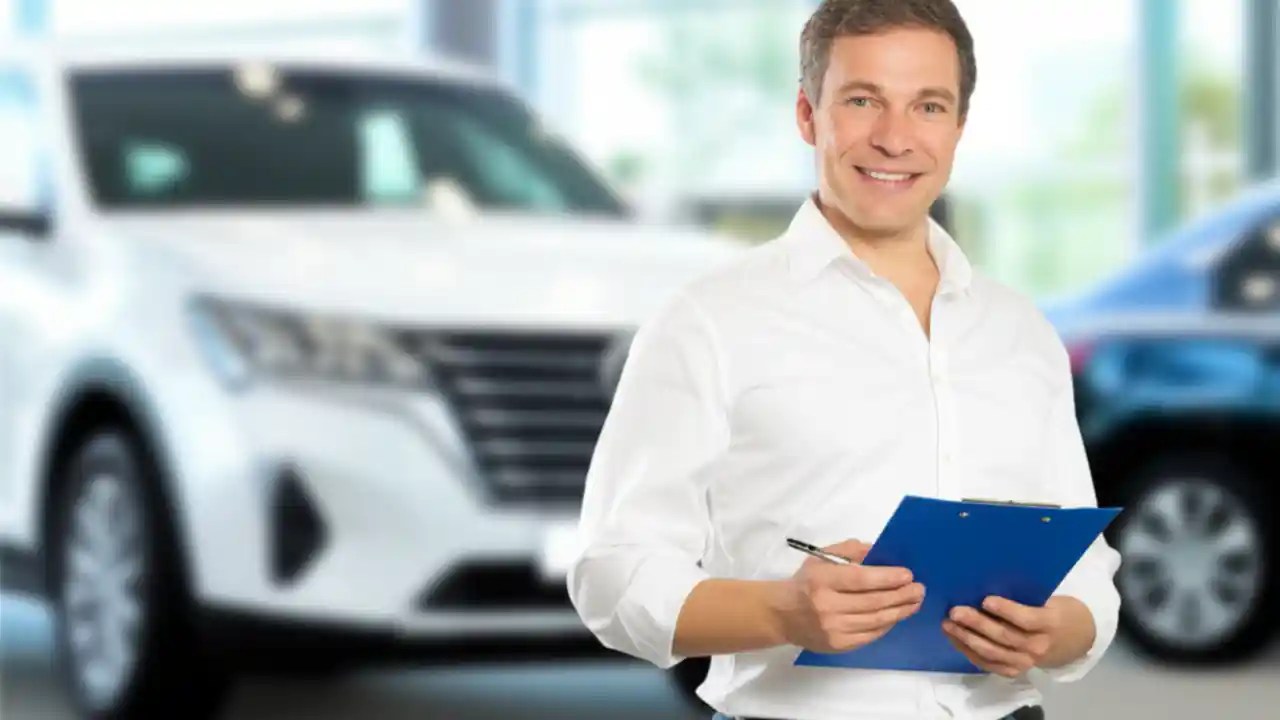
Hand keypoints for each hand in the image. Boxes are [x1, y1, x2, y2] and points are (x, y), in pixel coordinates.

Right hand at [773, 539, 924, 653]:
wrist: (782, 615)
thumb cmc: (805, 582)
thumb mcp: (820, 559)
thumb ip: (848, 552)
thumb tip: (878, 552)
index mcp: (821, 581)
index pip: (860, 579)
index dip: (887, 577)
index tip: (907, 575)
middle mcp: (827, 607)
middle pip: (873, 602)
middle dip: (901, 595)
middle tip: (919, 589)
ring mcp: (833, 629)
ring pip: (876, 620)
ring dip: (900, 611)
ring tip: (914, 602)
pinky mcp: (838, 645)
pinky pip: (870, 635)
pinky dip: (887, 624)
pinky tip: (897, 615)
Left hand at [942, 595, 1065, 677]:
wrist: (1077, 641)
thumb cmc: (1058, 611)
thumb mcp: (1052, 600)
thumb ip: (1026, 597)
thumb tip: (989, 583)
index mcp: (1050, 624)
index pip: (1026, 619)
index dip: (1006, 610)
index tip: (985, 600)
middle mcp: (1038, 647)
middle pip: (1004, 636)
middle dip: (976, 624)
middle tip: (955, 611)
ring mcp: (1025, 662)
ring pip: (992, 652)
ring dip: (966, 639)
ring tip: (948, 624)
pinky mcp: (1014, 671)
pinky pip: (988, 664)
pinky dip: (969, 651)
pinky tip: (954, 639)